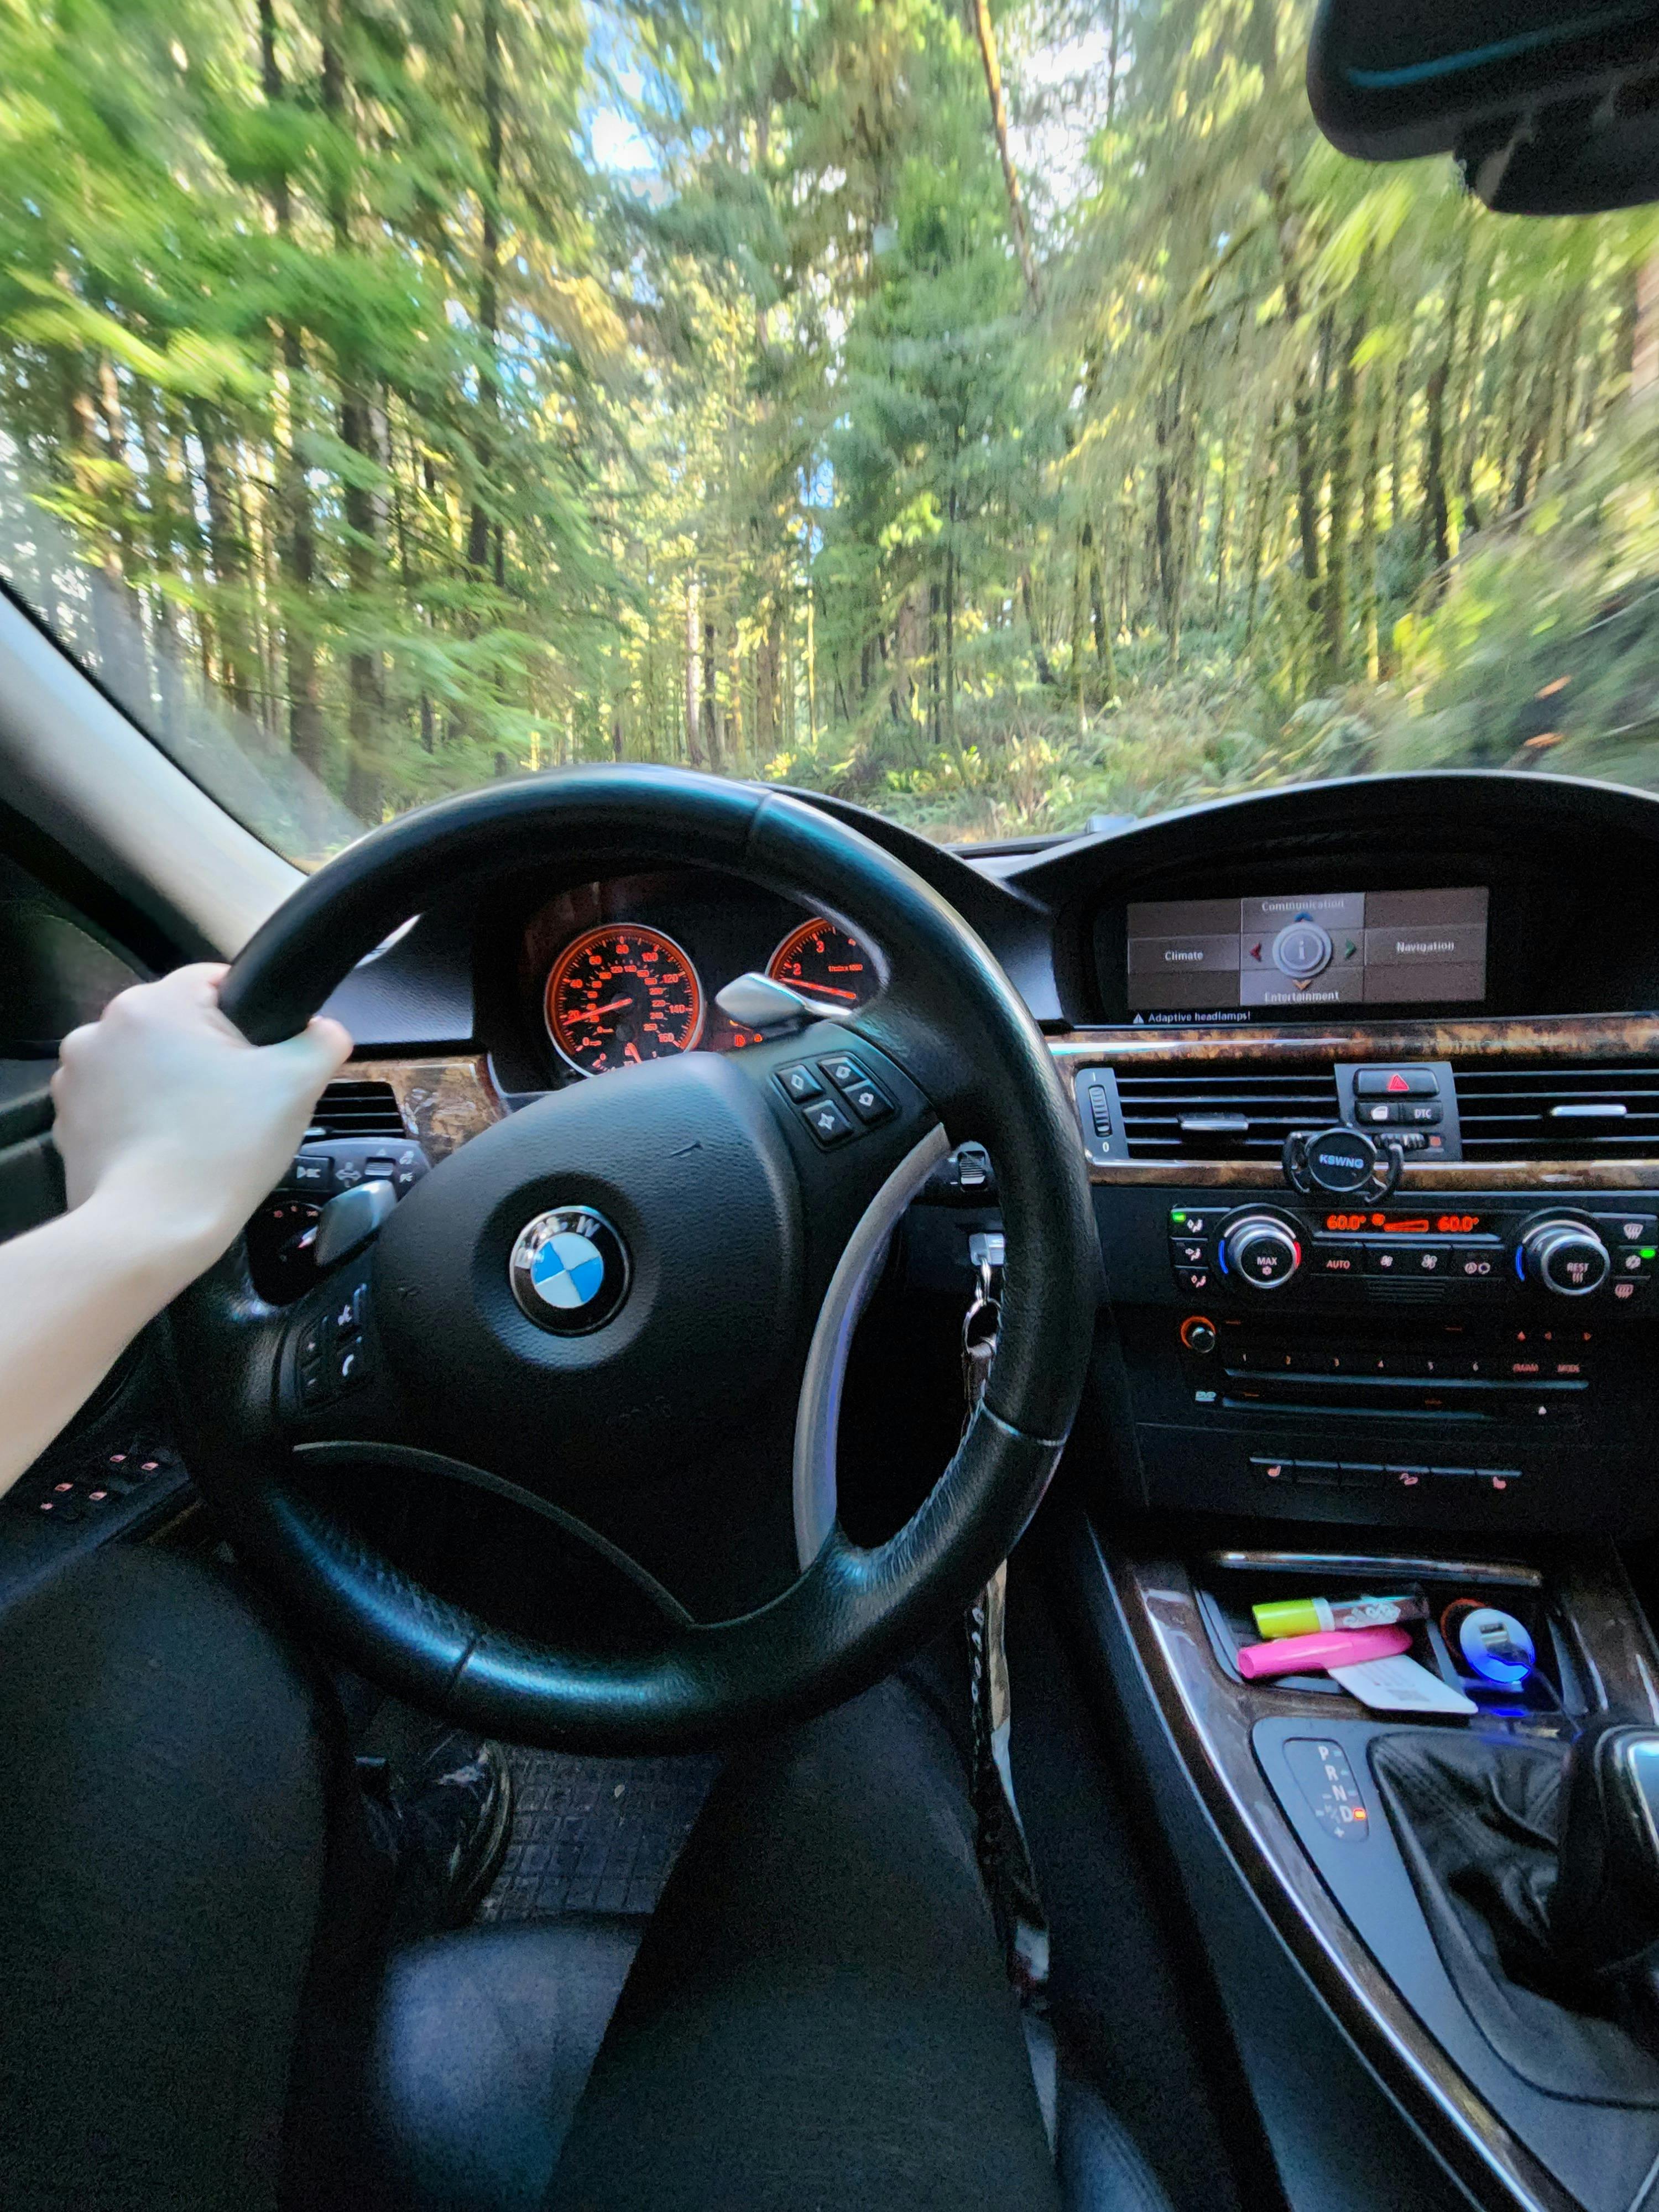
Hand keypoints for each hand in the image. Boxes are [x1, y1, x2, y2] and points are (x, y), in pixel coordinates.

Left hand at [51, 964, 351, 1278]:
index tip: (262, 1060)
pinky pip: (117, 1103)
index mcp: (156, 1004)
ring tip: (201, 1128)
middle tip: (238, 1102)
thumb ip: (323, 1040)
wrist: (153, 1229)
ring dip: (171, 1085)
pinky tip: (169, 1146)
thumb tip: (325, 1032)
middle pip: (177, 1025)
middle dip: (209, 1056)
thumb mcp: (297, 1085)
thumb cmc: (219, 1153)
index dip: (250, 1019)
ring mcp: (77, 1076)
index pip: (215, 982)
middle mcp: (103, 1029)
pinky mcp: (68, 1119)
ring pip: (146, 1064)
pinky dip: (142, 1118)